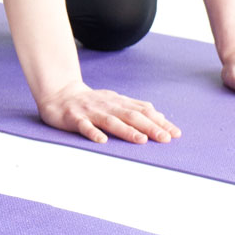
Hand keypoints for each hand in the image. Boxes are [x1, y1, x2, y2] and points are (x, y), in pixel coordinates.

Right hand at [37, 81, 180, 144]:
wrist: (59, 94)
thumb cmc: (91, 102)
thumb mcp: (114, 102)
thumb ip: (135, 109)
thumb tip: (161, 118)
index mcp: (118, 103)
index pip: (142, 111)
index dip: (159, 122)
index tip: (175, 134)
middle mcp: (107, 106)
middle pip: (130, 116)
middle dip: (149, 127)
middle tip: (165, 138)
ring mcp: (90, 112)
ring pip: (110, 121)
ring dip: (126, 130)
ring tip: (140, 140)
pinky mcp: (74, 118)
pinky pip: (84, 126)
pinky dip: (93, 133)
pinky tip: (101, 140)